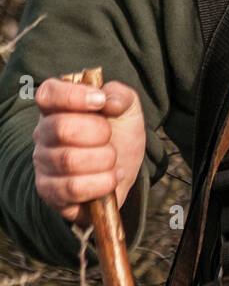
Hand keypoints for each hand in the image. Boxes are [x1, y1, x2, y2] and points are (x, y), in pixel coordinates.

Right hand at [32, 79, 145, 227]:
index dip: (74, 96)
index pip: (48, 93)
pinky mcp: (50, 192)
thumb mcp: (127, 109)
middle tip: (110, 138)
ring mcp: (43, 164)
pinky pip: (73, 188)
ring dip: (104, 160)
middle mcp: (43, 134)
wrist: (122, 173)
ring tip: (112, 160)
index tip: (100, 101)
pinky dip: (102, 183)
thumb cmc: (119, 135)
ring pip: (69, 160)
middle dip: (99, 133)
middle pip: (62, 128)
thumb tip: (109, 100)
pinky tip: (110, 178)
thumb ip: (120, 94)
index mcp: (57, 107)